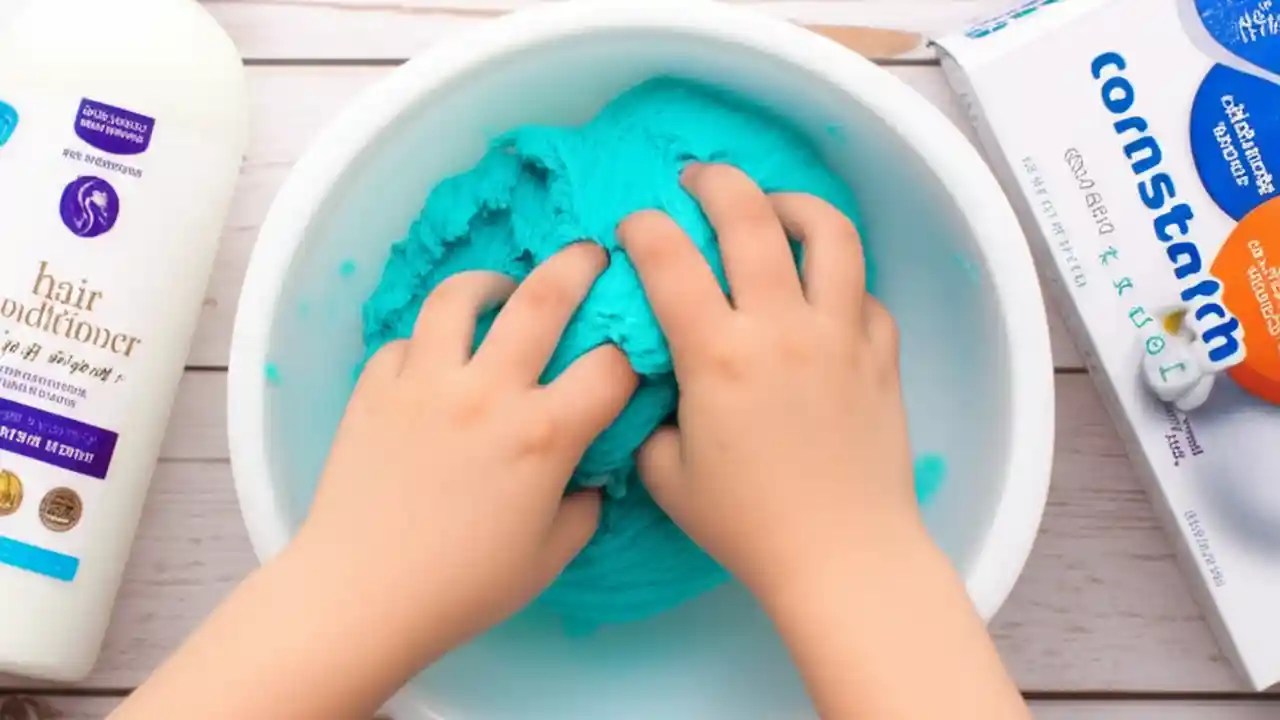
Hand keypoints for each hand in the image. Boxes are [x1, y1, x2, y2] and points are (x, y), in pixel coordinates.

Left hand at [299, 242, 635, 657]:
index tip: (632, 353)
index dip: (633, 355)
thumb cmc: (464, 586)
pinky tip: (436, 360)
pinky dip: (426, 343)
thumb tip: (589, 476)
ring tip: (500, 289)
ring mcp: (425, 382)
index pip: (610, 367)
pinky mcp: (374, 388)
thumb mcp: (549, 557)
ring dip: (490, 283)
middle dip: (578, 265)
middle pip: (543, 298)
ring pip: (459, 296)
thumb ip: (583, 507)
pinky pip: (405, 342)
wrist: (362, 594)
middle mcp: (488, 391)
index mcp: (542, 434)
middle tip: (590, 255)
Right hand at [620, 163, 920, 604]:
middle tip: (698, 179)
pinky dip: (841, 281)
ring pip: (830, 234)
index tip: (634, 227)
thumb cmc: (748, 525)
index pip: (670, 261)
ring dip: (794, 205)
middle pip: (752, 218)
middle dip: (717, 182)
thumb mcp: (669, 477)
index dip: (644, 229)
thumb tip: (655, 387)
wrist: (843, 555)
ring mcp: (841, 335)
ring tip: (774, 209)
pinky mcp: (882, 355)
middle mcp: (782, 328)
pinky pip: (867, 294)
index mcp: (718, 356)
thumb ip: (651, 420)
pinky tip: (822, 294)